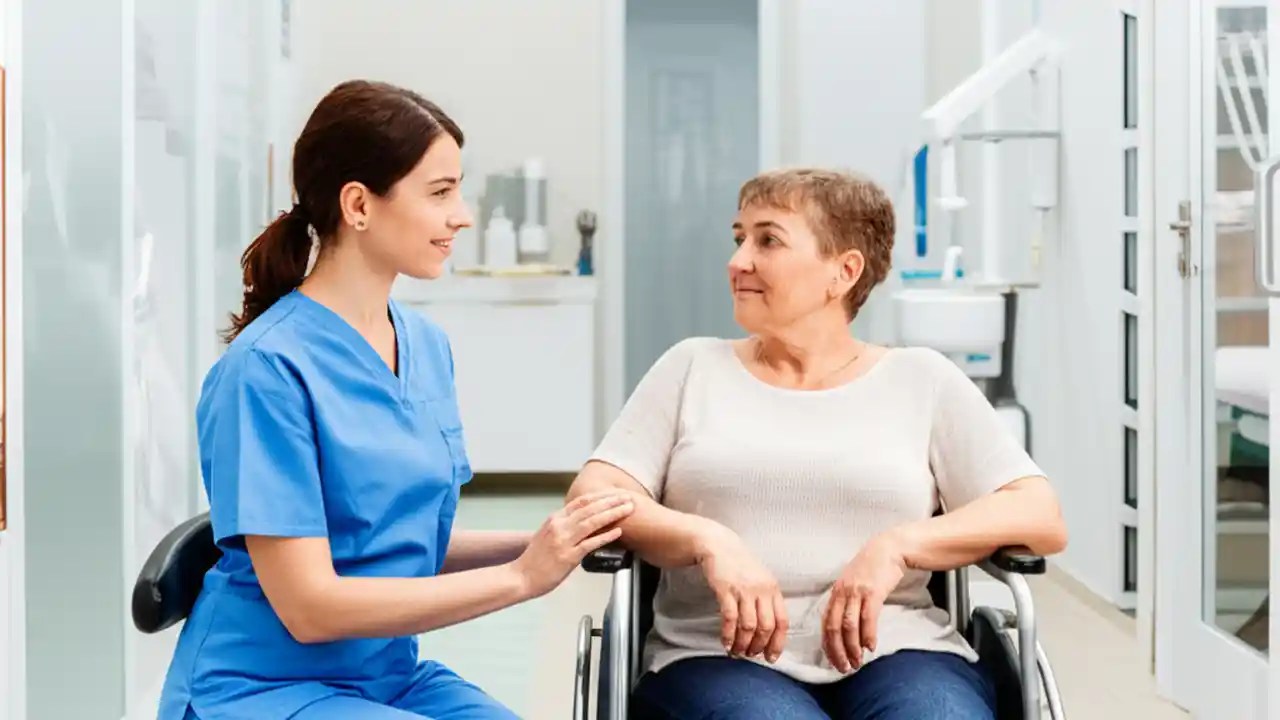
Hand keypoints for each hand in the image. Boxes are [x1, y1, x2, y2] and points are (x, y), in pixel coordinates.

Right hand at [512, 492, 634, 597]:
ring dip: (613, 513)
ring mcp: (563, 540)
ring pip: (592, 521)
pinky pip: (590, 543)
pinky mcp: (568, 556)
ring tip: (628, 509)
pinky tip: (618, 532)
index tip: (615, 493)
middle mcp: (559, 526)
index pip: (581, 501)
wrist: (520, 577)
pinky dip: (606, 536)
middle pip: (590, 508)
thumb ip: (563, 526)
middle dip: (611, 501)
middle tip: (628, 497)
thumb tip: (581, 522)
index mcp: (555, 519)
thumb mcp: (547, 535)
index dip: (601, 495)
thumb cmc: (534, 560)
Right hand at [696, 526, 788, 662]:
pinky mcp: (726, 590)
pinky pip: (730, 619)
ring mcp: (744, 590)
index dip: (778, 643)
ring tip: (737, 652)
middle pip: (766, 627)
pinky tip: (726, 642)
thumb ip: (767, 601)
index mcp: (774, 589)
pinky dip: (728, 635)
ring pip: (748, 626)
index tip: (771, 657)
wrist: (719, 545)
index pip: (782, 621)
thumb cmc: (740, 564)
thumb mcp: (761, 579)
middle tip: (750, 655)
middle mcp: (762, 590)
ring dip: (742, 644)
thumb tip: (769, 631)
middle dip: (758, 646)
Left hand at [823, 533, 906, 672]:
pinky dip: (868, 635)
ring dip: (852, 648)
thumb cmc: (872, 568)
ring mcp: (856, 592)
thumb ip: (846, 602)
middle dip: (838, 651)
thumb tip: (845, 629)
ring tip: (858, 662)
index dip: (828, 645)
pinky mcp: (873, 592)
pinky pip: (868, 618)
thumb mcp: (852, 583)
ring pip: (849, 626)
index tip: (833, 660)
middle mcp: (842, 593)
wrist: (889, 549)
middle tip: (844, 668)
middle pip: (833, 628)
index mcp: (835, 592)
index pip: (825, 624)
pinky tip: (870, 646)